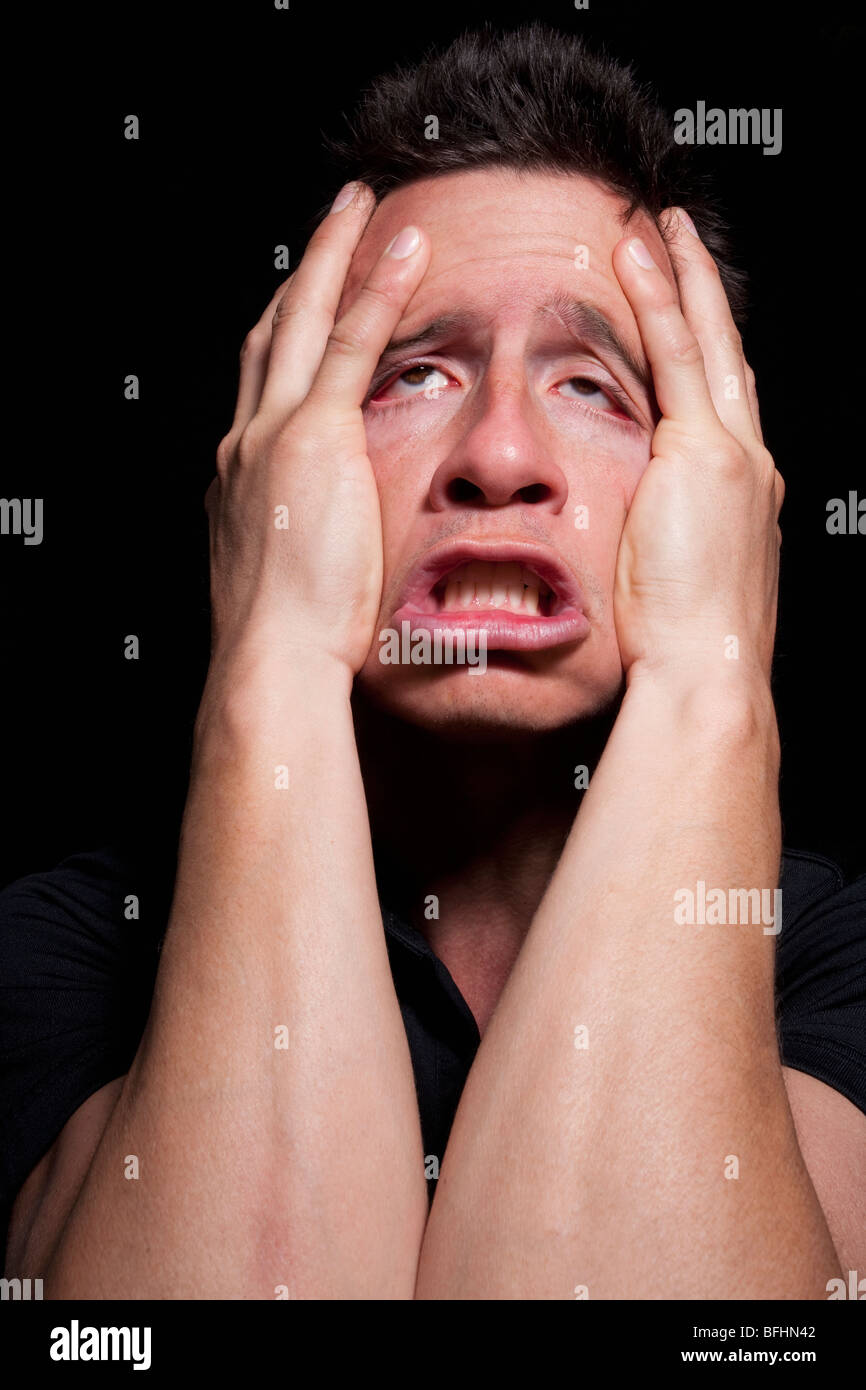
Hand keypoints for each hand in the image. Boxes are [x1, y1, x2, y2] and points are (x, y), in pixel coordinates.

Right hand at [205, 184, 430, 678]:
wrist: (273, 659)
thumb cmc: (294, 639)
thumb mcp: (295, 575)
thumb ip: (316, 540)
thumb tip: (341, 549)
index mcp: (243, 474)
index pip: (267, 381)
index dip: (289, 330)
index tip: (311, 298)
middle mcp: (247, 440)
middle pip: (273, 331)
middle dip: (301, 272)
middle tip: (332, 222)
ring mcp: (274, 433)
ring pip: (303, 319)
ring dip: (333, 255)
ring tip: (363, 207)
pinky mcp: (313, 438)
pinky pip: (351, 346)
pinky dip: (376, 291)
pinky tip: (405, 249)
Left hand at [611, 210, 783, 686]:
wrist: (706, 673)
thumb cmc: (679, 646)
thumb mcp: (666, 577)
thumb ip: (648, 536)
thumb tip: (617, 533)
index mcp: (738, 494)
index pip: (718, 401)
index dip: (703, 350)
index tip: (683, 312)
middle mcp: (748, 462)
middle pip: (727, 357)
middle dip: (705, 296)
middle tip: (682, 240)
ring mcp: (733, 454)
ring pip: (708, 342)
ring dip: (682, 278)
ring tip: (657, 225)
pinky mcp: (705, 453)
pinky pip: (679, 357)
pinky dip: (660, 301)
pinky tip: (639, 255)